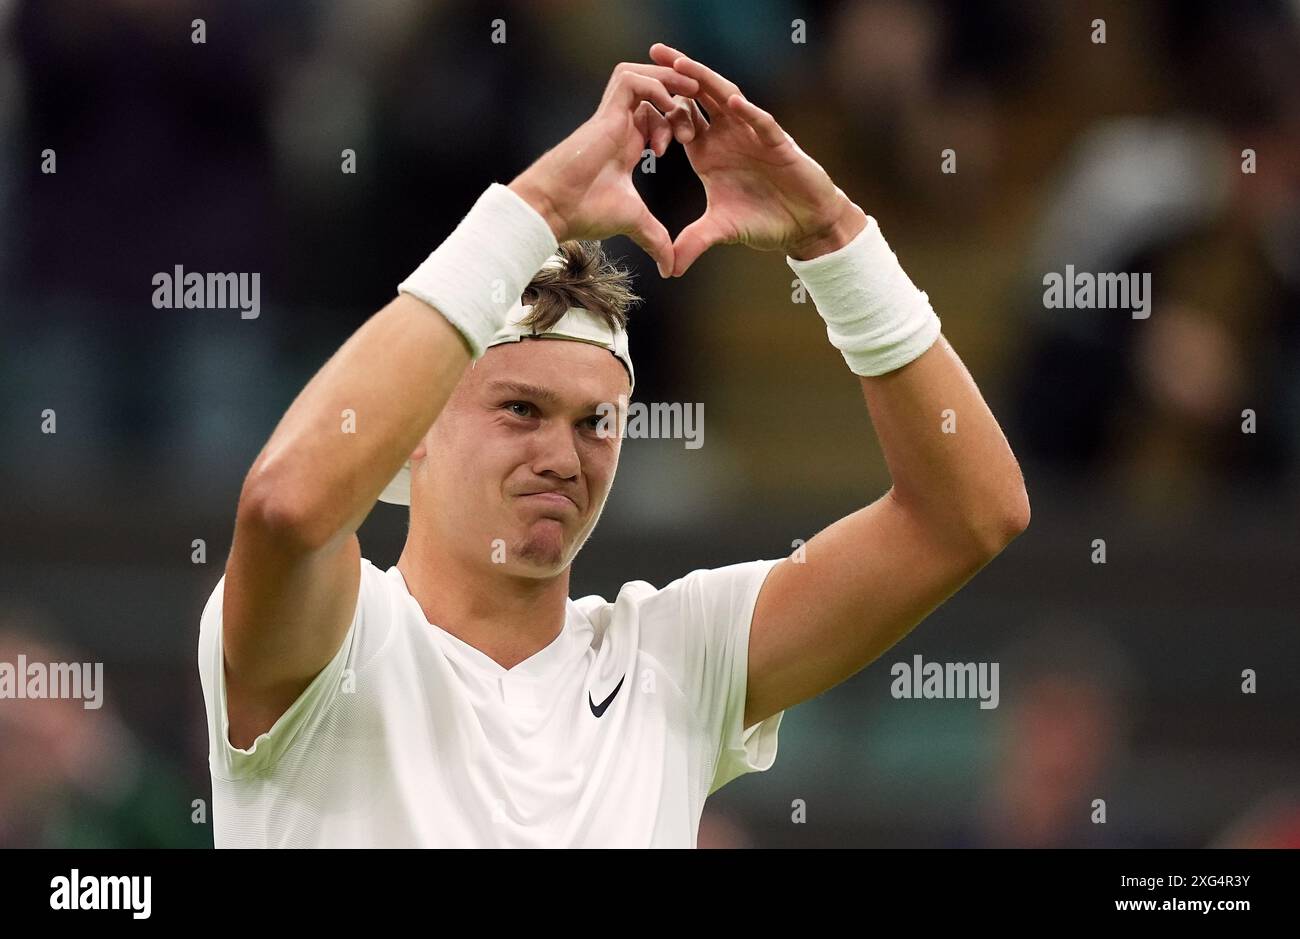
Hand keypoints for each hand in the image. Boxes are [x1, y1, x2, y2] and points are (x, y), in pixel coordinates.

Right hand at [508, 63, 698, 276]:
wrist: (556, 208)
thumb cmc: (585, 213)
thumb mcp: (634, 223)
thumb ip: (655, 239)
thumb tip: (670, 269)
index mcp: (628, 144)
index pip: (658, 114)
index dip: (678, 121)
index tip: (690, 145)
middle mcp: (621, 126)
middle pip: (655, 91)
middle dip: (680, 100)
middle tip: (692, 129)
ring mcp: (612, 117)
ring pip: (644, 77)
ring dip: (670, 86)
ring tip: (688, 104)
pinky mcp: (605, 113)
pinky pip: (633, 81)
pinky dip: (656, 87)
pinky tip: (669, 109)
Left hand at [648, 43, 866, 274]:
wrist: (804, 226)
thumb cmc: (765, 221)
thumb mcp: (720, 231)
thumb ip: (692, 242)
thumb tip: (668, 267)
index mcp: (707, 153)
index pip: (678, 121)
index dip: (658, 107)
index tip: (632, 95)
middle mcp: (727, 137)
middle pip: (698, 98)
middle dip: (676, 76)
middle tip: (650, 54)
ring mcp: (752, 136)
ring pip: (726, 99)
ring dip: (705, 80)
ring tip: (682, 63)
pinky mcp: (777, 144)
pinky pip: (760, 122)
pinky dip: (746, 111)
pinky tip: (730, 101)